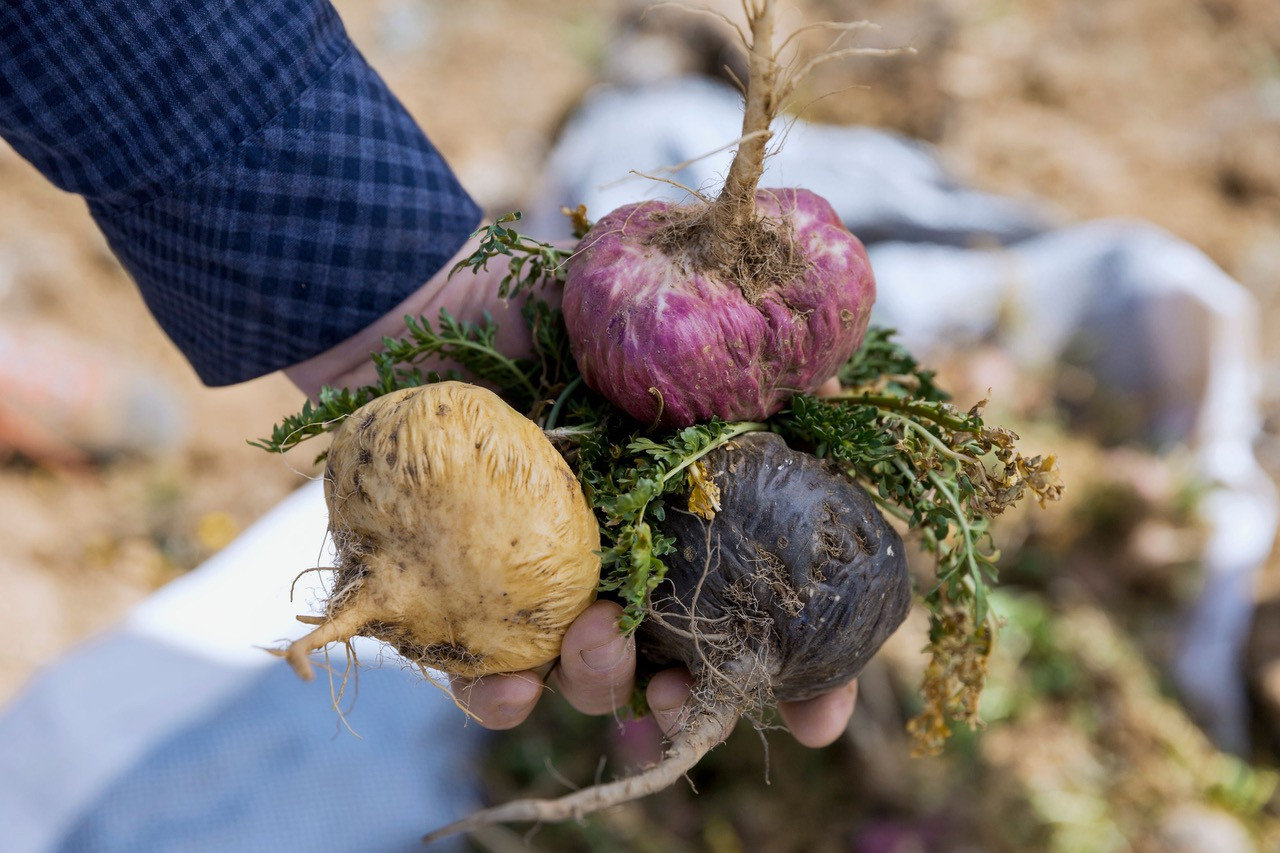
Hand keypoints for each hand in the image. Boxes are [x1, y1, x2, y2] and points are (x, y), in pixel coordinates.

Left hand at [285, 234, 856, 745]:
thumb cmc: (548, 311)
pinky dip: (498, 697)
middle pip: (680, 661)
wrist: (420, 305)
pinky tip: (507, 684)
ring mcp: (547, 587)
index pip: (763, 604)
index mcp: (688, 512)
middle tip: (689, 697)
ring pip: (588, 678)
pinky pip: (481, 676)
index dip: (804, 671)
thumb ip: (749, 356)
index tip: (819, 717)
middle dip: (695, 703)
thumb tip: (836, 383)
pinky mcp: (462, 603)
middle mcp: (628, 558)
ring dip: (603, 685)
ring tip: (593, 639)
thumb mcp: (665, 313)